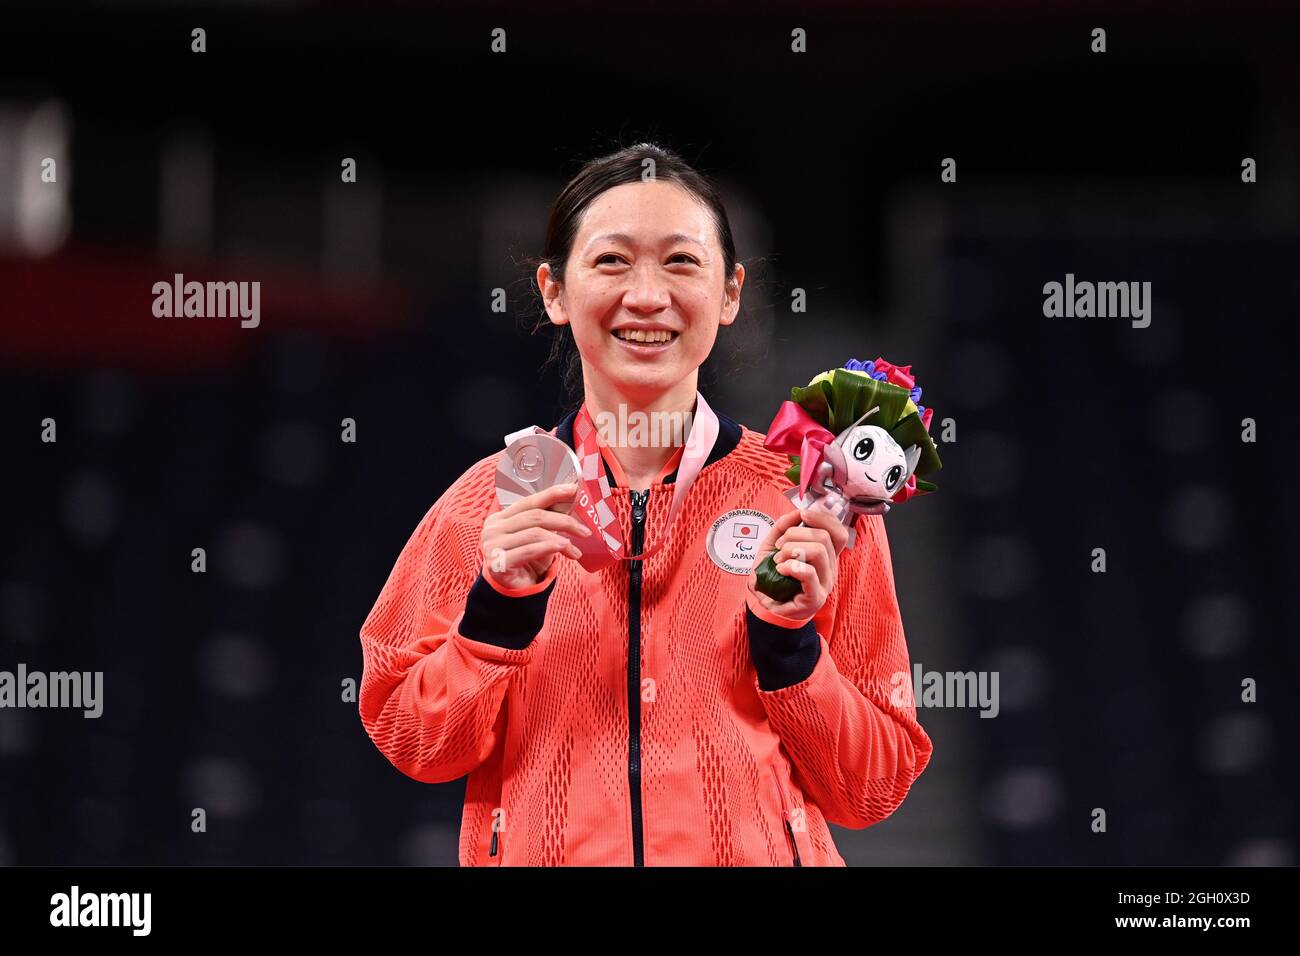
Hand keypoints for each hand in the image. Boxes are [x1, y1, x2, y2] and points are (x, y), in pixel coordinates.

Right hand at [481, 482, 591, 589]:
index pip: (529, 501)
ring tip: (576, 548)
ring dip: (561, 538)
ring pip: (534, 533)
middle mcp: (493, 528)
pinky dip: (549, 547)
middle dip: (563, 521)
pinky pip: (529, 550)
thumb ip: (547, 520)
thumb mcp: (538, 537)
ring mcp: (493, 545)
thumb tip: (572, 501)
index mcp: (500, 518)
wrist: (514, 591)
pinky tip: (564, 547)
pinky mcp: (497, 562)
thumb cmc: (526, 561)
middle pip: (534, 516)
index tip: (573, 490)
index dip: (552, 494)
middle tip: (584, 530)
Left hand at [746, 504, 849, 621]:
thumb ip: (783, 527)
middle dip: (795, 534)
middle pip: (824, 537)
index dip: (823, 518)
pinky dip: (791, 566)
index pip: (838, 531)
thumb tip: (796, 511)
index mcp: (826, 555)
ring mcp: (825, 584)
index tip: (802, 516)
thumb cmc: (772, 577)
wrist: (764, 605)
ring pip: (819, 551)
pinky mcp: (815, 597)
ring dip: (792, 550)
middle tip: (779, 547)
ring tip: (778, 560)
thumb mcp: (774, 546)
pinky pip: (809, 573)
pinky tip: (780, 570)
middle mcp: (830, 568)